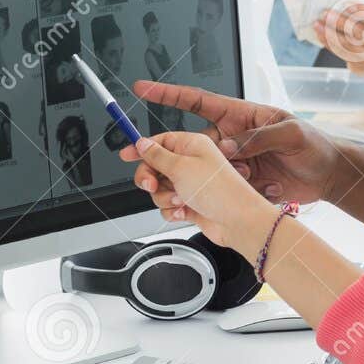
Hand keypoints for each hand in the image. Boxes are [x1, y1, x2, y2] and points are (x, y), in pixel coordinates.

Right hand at [123, 80, 339, 204]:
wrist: (328, 177)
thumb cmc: (314, 146)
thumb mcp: (291, 133)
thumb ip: (258, 138)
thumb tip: (228, 148)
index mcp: (239, 117)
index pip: (196, 101)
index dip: (168, 95)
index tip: (143, 89)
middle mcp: (229, 140)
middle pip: (185, 143)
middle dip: (160, 151)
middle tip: (140, 158)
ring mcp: (231, 164)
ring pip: (195, 172)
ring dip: (193, 180)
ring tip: (222, 184)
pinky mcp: (236, 186)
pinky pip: (213, 191)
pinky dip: (210, 197)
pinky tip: (220, 200)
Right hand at [129, 131, 274, 252]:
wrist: (237, 222)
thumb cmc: (220, 191)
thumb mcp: (181, 167)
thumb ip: (157, 155)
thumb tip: (142, 144)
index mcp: (192, 145)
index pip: (159, 141)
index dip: (141, 148)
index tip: (126, 155)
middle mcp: (192, 162)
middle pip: (154, 167)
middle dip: (151, 178)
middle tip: (152, 185)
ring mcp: (191, 184)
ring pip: (159, 189)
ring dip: (164, 197)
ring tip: (180, 200)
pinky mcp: (191, 203)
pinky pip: (168, 205)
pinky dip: (173, 210)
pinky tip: (185, 211)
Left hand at [313, 0, 363, 76]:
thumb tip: (345, 4)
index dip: (362, 11)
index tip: (346, 4)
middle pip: (360, 33)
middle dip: (341, 22)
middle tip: (326, 13)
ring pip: (348, 46)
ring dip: (330, 34)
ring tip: (318, 25)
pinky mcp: (361, 67)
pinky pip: (342, 54)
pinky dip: (330, 44)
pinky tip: (321, 36)